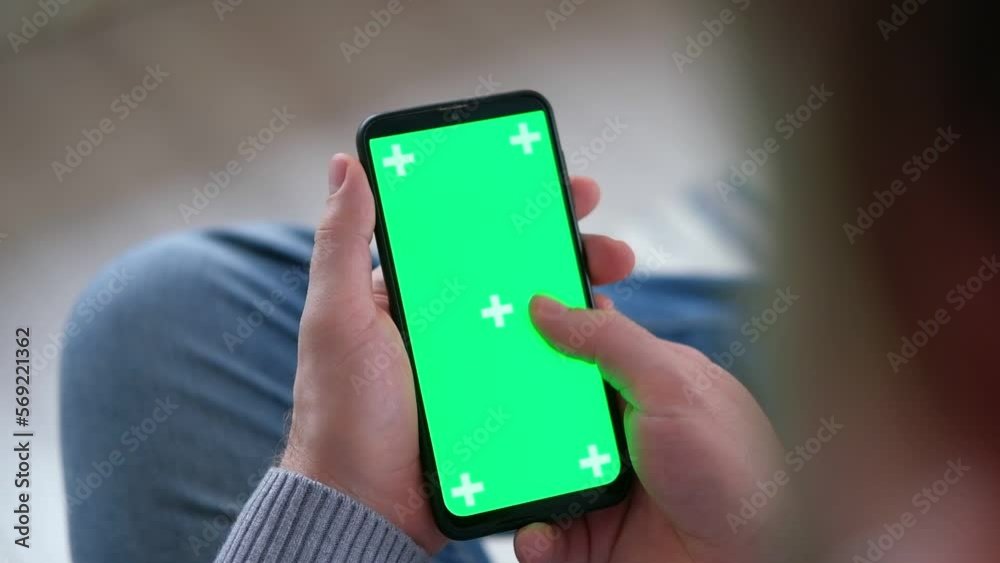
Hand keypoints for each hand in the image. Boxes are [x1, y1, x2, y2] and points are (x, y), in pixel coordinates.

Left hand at [280, 153, 635, 552]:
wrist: (365, 505)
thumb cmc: (342, 411)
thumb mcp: (336, 318)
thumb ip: (341, 243)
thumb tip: (345, 166)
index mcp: (415, 293)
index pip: (473, 233)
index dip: (518, 205)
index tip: (559, 184)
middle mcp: (453, 322)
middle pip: (521, 272)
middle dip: (569, 247)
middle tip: (608, 243)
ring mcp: (481, 364)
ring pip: (542, 318)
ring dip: (582, 297)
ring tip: (614, 284)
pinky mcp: (501, 403)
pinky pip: (546, 369)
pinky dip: (577, 353)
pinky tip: (604, 339)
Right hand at [514, 300, 781, 562]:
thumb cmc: (736, 474)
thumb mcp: (671, 385)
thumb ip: (607, 340)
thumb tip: (547, 306)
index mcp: (645, 384)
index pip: (583, 345)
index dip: (545, 330)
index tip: (503, 317)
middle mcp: (621, 432)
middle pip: (545, 406)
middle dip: (515, 405)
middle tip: (488, 398)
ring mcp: (603, 485)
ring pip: (533, 469)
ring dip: (514, 475)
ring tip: (504, 476)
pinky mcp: (590, 538)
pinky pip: (541, 531)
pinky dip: (532, 534)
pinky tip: (539, 531)